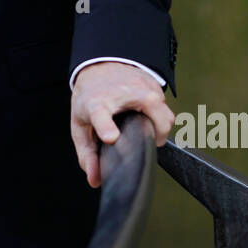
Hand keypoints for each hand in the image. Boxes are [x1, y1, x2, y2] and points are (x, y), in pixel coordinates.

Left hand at [70, 62, 173, 187]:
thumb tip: (95, 180)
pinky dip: (160, 116)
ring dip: (161, 127)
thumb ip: (87, 155)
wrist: (99, 66)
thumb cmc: (90, 99)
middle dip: (157, 132)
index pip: (102, 116)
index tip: (111, 137)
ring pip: (166, 113)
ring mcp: (141, 86)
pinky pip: (166, 107)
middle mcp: (122, 93)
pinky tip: (147, 116)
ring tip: (146, 129)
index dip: (106, 127)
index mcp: (97, 104)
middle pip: (153, 111)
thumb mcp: (81, 125)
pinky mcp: (154, 84)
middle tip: (148, 142)